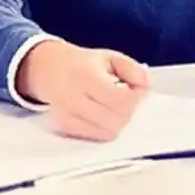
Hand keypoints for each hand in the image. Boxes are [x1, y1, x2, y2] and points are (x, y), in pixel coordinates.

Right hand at [16, 40, 149, 141]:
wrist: (48, 69)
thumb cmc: (83, 64)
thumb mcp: (109, 57)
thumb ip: (133, 69)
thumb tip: (146, 87)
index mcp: (85, 76)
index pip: (120, 100)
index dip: (136, 98)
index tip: (138, 90)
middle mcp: (73, 97)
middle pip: (116, 120)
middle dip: (129, 111)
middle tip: (127, 99)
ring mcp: (67, 114)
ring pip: (107, 132)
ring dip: (119, 122)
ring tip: (115, 107)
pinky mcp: (65, 126)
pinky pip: (96, 137)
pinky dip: (106, 129)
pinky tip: (103, 115)